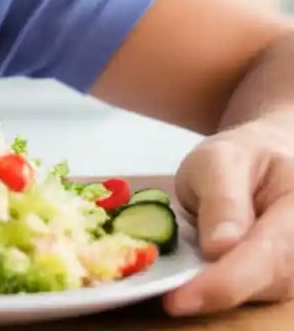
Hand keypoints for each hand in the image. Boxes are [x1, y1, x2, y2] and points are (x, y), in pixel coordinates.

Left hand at [166, 118, 293, 315]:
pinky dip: (223, 288)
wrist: (263, 159)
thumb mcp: (218, 161)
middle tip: (173, 296)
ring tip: (184, 278)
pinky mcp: (285, 273)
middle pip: (272, 279)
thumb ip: (222, 199)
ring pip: (264, 291)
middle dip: (220, 289)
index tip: (181, 298)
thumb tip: (220, 248)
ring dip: (220, 290)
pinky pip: (256, 291)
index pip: (270, 252)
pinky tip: (198, 279)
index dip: (227, 281)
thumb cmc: (240, 158)